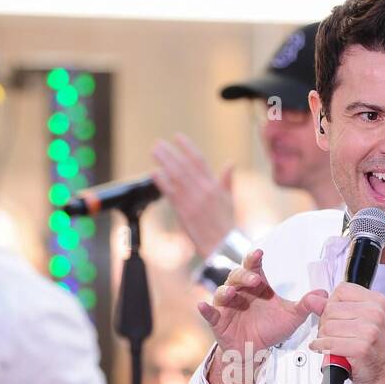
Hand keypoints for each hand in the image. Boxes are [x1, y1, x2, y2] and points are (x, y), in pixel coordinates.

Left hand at [152, 134, 234, 255]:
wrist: (225, 246)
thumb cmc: (227, 226)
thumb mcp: (230, 200)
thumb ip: (227, 181)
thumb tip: (230, 163)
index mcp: (215, 186)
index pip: (200, 161)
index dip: (188, 148)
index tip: (178, 137)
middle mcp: (204, 190)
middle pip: (185, 166)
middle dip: (171, 153)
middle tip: (159, 143)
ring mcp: (194, 201)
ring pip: (177, 176)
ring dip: (165, 161)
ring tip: (154, 151)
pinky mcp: (185, 212)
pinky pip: (172, 194)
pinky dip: (163, 182)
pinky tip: (154, 172)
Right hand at [199, 248, 326, 356]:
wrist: (256, 351)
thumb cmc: (270, 329)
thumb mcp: (292, 317)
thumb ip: (306, 305)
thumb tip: (325, 295)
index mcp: (256, 286)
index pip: (254, 267)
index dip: (255, 259)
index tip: (259, 254)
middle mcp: (240, 292)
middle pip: (237, 277)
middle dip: (245, 276)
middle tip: (255, 280)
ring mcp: (227, 306)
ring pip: (222, 292)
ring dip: (226, 291)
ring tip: (232, 293)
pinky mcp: (218, 321)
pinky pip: (209, 313)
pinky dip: (205, 310)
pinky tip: (201, 306)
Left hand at [306, 283, 384, 383]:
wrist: (384, 372)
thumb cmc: (373, 347)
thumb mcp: (360, 320)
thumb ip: (336, 307)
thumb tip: (313, 299)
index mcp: (376, 302)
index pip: (341, 291)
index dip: (332, 304)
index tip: (335, 316)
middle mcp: (375, 313)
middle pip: (331, 309)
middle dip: (325, 323)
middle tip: (333, 334)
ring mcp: (369, 330)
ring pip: (327, 327)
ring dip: (323, 337)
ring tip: (331, 342)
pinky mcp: (361, 348)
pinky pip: (329, 343)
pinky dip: (322, 348)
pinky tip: (325, 350)